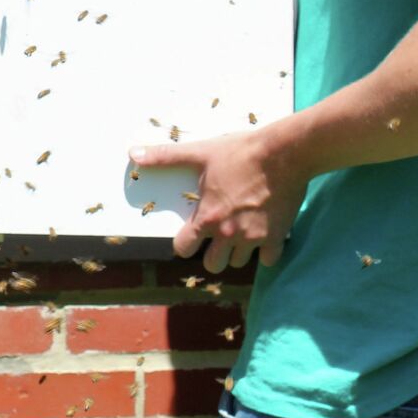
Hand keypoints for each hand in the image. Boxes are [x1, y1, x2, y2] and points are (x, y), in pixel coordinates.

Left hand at [130, 129, 307, 274]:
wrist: (284, 153)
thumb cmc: (241, 152)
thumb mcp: (201, 152)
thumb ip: (166, 157)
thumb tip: (133, 154)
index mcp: (207, 218)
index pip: (184, 249)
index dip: (185, 243)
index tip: (191, 234)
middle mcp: (228, 233)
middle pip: (213, 265)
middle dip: (212, 254)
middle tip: (217, 237)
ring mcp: (253, 238)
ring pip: (239, 262)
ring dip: (237, 252)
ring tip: (240, 232)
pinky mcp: (277, 237)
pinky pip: (267, 260)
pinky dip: (265, 251)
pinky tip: (263, 234)